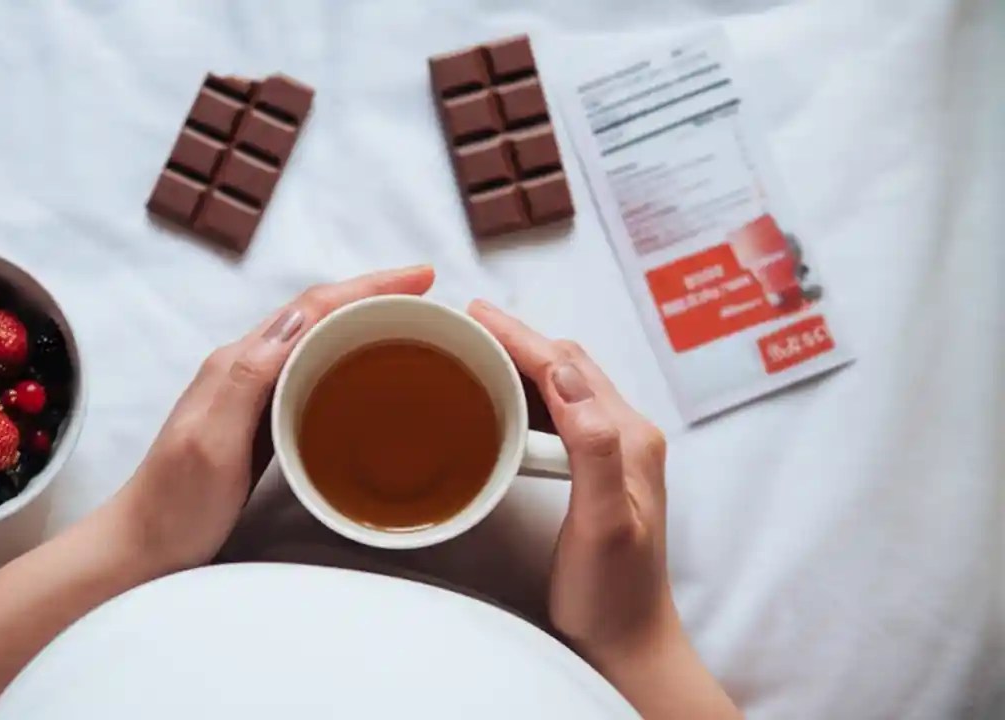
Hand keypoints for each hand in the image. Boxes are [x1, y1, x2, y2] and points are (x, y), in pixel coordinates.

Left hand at [114, 266, 435, 577]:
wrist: (142, 548)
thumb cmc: (174, 503)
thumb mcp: (210, 441)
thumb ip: (248, 379)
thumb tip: (299, 318)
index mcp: (237, 364)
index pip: (311, 307)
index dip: (367, 286)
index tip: (420, 278)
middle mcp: (245, 368)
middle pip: (318, 314)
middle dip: (374, 295)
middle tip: (428, 298)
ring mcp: (252, 395)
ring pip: (318, 341)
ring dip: (364, 323)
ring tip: (412, 325)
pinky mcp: (261, 423)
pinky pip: (312, 375)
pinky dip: (348, 362)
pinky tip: (370, 378)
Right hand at [469, 300, 739, 718]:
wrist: (629, 642)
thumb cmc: (613, 595)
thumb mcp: (602, 522)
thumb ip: (591, 447)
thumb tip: (564, 377)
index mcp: (629, 438)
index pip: (567, 367)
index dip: (520, 336)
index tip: (475, 314)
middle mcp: (626, 435)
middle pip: (567, 365)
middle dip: (517, 338)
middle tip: (466, 325)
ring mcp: (614, 452)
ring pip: (564, 385)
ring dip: (521, 362)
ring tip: (476, 350)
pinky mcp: (597, 471)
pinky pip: (560, 413)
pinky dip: (526, 394)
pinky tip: (500, 401)